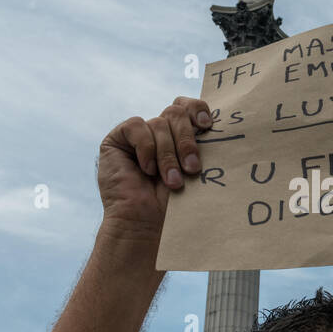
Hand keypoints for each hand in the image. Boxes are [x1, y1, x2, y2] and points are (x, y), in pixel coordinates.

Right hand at [97, 97, 211, 237]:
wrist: (148, 225)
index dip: (198, 110)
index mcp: (179, 136)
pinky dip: (146, 148)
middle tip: (193, 169)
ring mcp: (138, 136)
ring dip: (168, 155)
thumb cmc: (176, 204)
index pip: (188, 106)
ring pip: (159, 123)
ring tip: (172, 181)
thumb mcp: (194, 169)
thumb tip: (215, 124)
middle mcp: (158, 133)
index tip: (207, 126)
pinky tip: (147, 169)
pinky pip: (137, 127)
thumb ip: (200, 143)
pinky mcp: (117, 140)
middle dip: (186, 141)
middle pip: (176, 113)